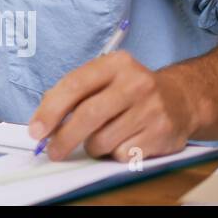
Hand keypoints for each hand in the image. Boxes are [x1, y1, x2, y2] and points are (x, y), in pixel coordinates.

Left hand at [27, 51, 201, 163]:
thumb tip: (42, 123)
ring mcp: (151, 109)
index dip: (51, 110)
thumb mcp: (104, 78)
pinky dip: (114, 154)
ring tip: (98, 139)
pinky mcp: (161, 134)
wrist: (181, 99)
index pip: (74, 86)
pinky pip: (123, 154)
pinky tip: (122, 142)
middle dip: (64, 138)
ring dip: (92, 147)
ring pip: (104, 140)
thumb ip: (73, 93)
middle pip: (88, 116)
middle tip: (53, 151)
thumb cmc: (129, 90)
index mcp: (115, 63)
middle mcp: (136, 83)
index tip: (36, 130)